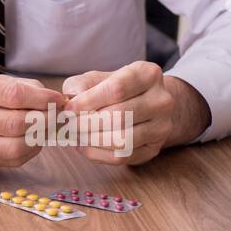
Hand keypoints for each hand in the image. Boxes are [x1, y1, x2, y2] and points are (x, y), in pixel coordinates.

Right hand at [0, 72, 65, 168]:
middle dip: (45, 120)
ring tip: (46, 129)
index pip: (13, 95)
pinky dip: (28, 152)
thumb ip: (15, 86)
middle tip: (58, 116)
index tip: (58, 99)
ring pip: (15, 147)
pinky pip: (9, 161)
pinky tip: (31, 141)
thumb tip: (52, 98)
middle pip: (17, 124)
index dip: (42, 98)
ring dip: (39, 140)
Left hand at [62, 61, 210, 164]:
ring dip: (91, 140)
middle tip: (69, 124)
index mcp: (148, 74)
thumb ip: (80, 86)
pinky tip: (84, 146)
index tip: (69, 109)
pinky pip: (123, 156)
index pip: (117, 89)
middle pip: (119, 116)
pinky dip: (97, 154)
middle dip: (87, 123)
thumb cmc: (114, 88)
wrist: (145, 104)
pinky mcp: (154, 148)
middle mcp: (161, 100)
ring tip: (75, 134)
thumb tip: (69, 104)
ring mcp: (162, 126)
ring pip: (122, 139)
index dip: (88, 101)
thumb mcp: (96, 78)